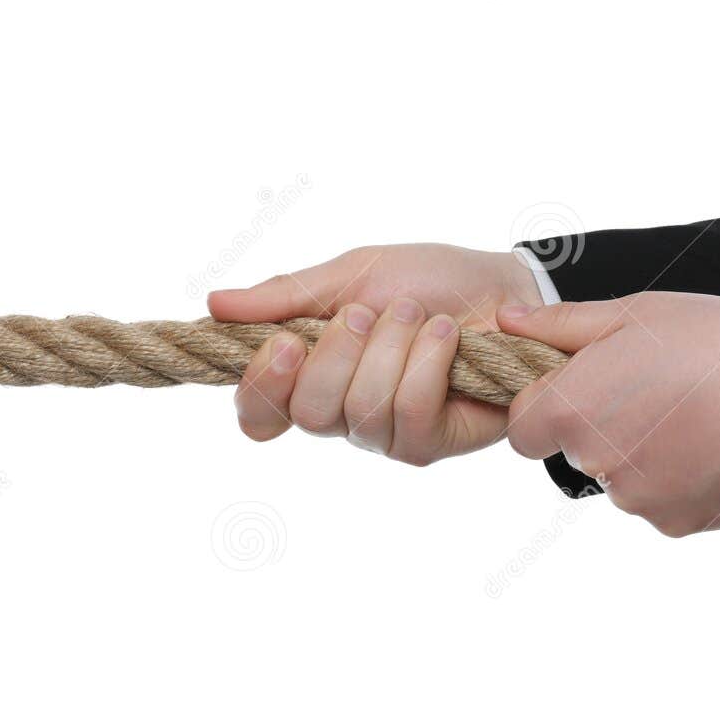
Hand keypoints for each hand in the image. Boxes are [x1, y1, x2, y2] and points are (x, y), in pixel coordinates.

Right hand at [208, 244, 542, 463]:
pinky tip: (446, 337)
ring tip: (418, 315)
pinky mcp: (427, 443)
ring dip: (392, 345)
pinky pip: (408, 410)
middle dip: (340, 349)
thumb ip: (286, 296)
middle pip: (308, 410)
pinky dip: (427, 361)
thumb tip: (215, 303)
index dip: (262, 386)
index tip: (286, 342)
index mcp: (309, 373)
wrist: (504, 288)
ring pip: (360, 408)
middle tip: (368, 312)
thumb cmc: (428, 281)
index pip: (257, 413)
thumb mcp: (351, 275)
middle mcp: (339, 413)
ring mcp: (383, 434)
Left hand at [497, 292, 719, 535]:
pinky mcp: (675, 522)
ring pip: (619, 478)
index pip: (523, 427)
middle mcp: (594, 462)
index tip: (588, 385)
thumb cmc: (713, 342)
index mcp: (572, 409)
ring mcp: (635, 499)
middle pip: (574, 451)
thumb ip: (561, 325)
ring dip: (641, 454)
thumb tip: (506, 321)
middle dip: (600, 425)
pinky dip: (677, 480)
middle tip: (655, 390)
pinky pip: (659, 502)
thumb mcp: (635, 313)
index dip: (549, 405)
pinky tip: (710, 445)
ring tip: (692, 415)